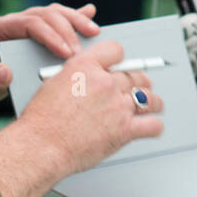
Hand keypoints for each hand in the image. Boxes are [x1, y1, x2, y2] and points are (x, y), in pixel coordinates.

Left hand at [0, 2, 100, 111]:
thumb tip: (6, 74)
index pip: (29, 24)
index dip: (50, 36)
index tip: (66, 53)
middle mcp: (13, 22)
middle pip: (46, 14)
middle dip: (68, 29)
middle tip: (82, 51)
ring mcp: (24, 25)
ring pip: (54, 14)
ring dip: (75, 20)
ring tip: (94, 32)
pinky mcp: (33, 34)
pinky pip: (55, 21)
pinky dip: (73, 17)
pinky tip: (91, 14)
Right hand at [17, 38, 164, 175]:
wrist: (42, 146)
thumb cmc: (42, 121)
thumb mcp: (54, 83)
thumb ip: (76, 76)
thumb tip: (86, 80)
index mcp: (85, 67)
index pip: (115, 50)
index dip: (120, 58)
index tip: (122, 64)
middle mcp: (105, 83)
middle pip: (134, 75)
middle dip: (138, 81)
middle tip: (140, 86)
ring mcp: (117, 106)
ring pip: (148, 97)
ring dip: (153, 101)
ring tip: (154, 104)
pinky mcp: (124, 129)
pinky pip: (152, 125)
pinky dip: (154, 127)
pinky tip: (152, 127)